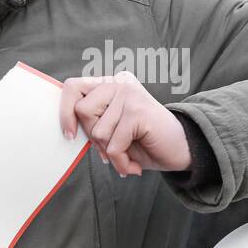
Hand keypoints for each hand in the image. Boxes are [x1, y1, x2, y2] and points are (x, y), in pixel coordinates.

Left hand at [59, 71, 190, 177]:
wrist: (182, 150)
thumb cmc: (144, 142)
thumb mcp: (112, 130)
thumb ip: (92, 122)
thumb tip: (67, 128)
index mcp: (110, 84)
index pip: (72, 87)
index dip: (64, 112)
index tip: (70, 135)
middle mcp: (119, 83)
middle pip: (82, 110)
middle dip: (94, 137)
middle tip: (114, 148)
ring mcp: (129, 94)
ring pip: (97, 131)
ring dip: (111, 153)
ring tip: (128, 155)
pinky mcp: (138, 111)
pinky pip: (113, 145)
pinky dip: (121, 162)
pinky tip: (133, 165)